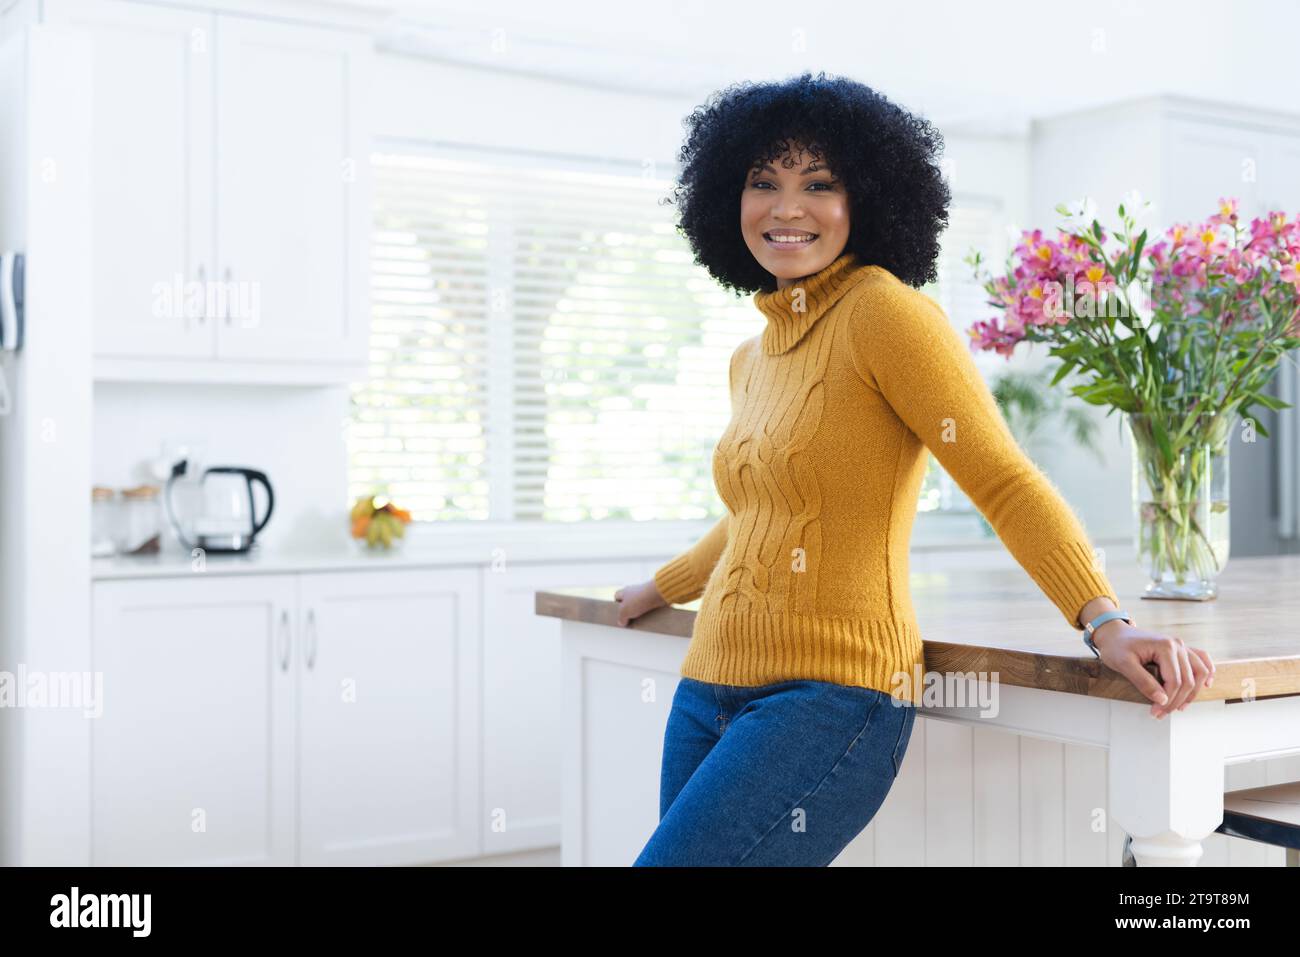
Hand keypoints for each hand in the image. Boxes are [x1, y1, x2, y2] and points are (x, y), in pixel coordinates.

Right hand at [613, 579, 667, 626]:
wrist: (658, 594)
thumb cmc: (639, 600)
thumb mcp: (624, 612)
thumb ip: (621, 617)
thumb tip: (621, 622)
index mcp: (624, 591)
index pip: (617, 596)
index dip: (617, 605)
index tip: (618, 613)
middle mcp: (634, 591)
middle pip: (629, 601)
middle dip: (629, 610)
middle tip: (629, 619)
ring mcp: (644, 594)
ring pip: (639, 605)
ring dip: (639, 612)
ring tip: (639, 620)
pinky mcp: (653, 597)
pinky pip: (649, 606)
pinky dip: (648, 611)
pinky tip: (648, 617)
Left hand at [1091, 621, 1215, 718]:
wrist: (1114, 633)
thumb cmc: (1116, 646)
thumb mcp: (1124, 664)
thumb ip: (1143, 682)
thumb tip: (1162, 700)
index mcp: (1166, 647)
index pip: (1175, 681)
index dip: (1168, 700)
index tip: (1156, 712)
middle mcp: (1178, 645)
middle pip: (1188, 680)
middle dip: (1177, 701)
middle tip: (1162, 714)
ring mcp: (1181, 646)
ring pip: (1200, 671)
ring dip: (1193, 692)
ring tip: (1180, 707)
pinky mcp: (1180, 648)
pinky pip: (1201, 659)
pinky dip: (1207, 672)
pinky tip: (1207, 684)